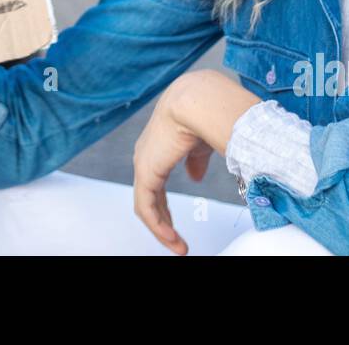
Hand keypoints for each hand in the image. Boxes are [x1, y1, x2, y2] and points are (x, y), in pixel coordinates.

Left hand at [132, 74, 213, 255]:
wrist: (200, 100)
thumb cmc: (204, 112)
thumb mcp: (201, 143)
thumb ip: (195, 162)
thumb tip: (195, 177)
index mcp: (158, 146)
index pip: (155, 183)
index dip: (165, 205)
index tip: (176, 224)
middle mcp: (146, 155)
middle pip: (150, 196)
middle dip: (164, 220)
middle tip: (176, 241)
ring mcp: (144, 164)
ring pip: (147, 205)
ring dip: (162, 228)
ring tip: (178, 246)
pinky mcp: (145, 172)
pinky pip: (146, 207)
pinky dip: (158, 226)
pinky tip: (170, 239)